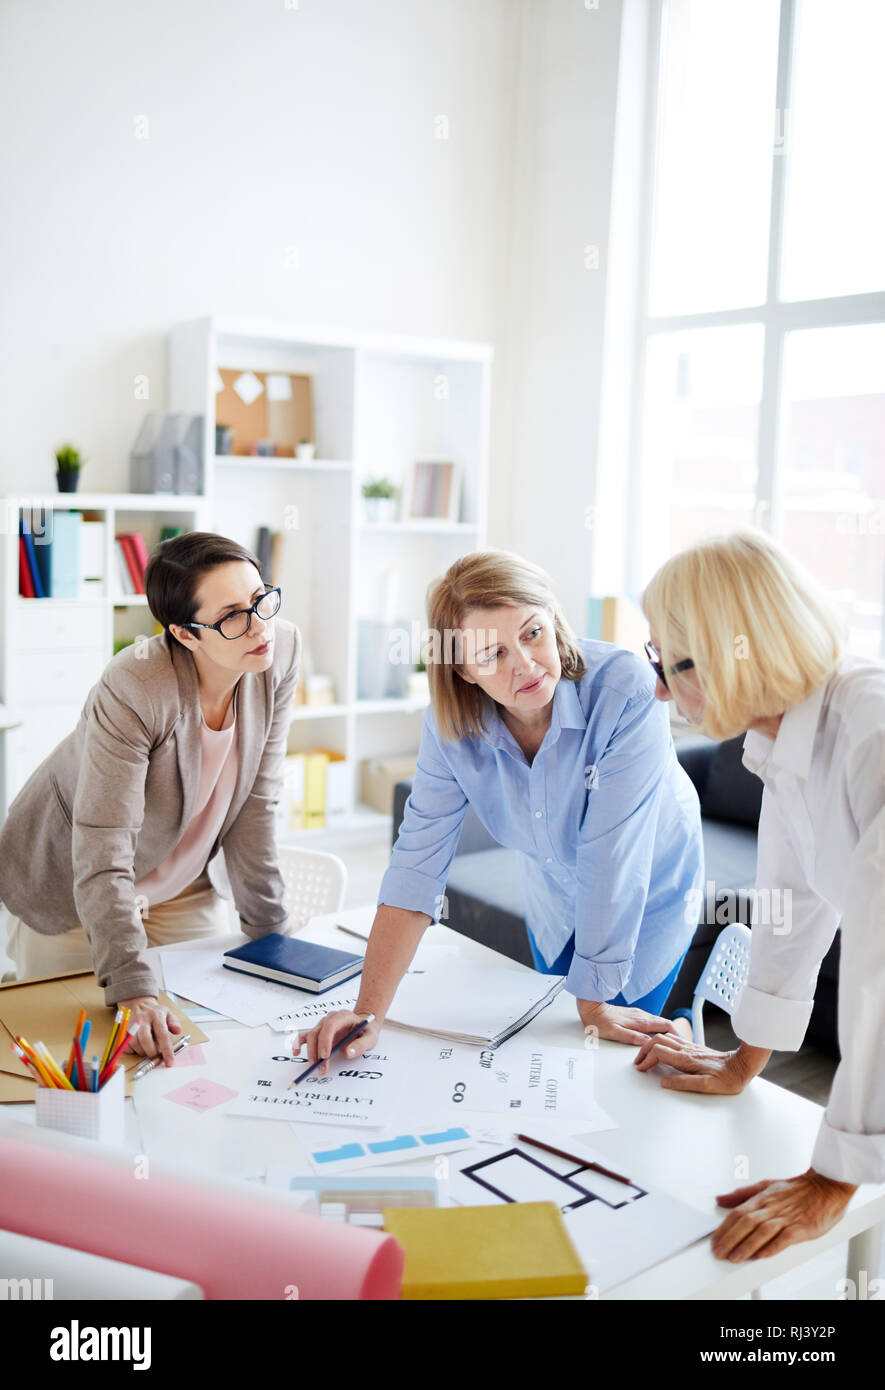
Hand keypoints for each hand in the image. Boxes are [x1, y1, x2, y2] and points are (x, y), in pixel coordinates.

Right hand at [116, 996, 181, 1067]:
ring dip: (143, 1052)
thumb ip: (174, 1022)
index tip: (170, 1062)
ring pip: (135, 1044)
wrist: (138, 1003)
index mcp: (156, 1016)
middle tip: (156, 1055)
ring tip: (148, 1049)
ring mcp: (131, 1026)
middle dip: (152, 1052)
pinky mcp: (123, 1031)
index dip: (167, 1050)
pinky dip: (133, 1050)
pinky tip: (139, 1046)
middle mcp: (143, 1021)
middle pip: (146, 1040)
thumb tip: (178, 1031)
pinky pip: (126, 1046)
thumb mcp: (167, 1013)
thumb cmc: (154, 1012)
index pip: (162, 1035)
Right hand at [292, 1010, 380, 1075]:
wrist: (363, 1026)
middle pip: (318, 1033)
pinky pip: (304, 1036)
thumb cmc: (366, 1031)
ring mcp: (322, 1025)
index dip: (325, 1040)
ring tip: (315, 1067)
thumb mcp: (370, 1038)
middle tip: (321, 1068)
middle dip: (317, 1052)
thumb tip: (349, 1052)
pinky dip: (298, 1043)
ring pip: (310, 1036)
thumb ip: (361, 1045)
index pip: (330, 1025)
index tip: (325, 1056)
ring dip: (311, 1053)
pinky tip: (297, 1052)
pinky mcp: (318, 1032)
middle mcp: (330, 1019)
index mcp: (343, 1017)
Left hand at [577, 998, 681, 1046]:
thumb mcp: (616, 1033)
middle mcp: (642, 1016)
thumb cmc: (601, 1022)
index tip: (683, 1042)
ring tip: (672, 1042)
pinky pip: (652, 1021)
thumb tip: (648, 1043)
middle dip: (675, 1033)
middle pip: (665, 1023)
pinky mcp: (634, 1015)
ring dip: (667, 1031)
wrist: (591, 1008)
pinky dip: (659, 1028)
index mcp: (640, 1021)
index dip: (676, 1033)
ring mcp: (638, 1014)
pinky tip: (657, 1035)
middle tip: (682, 1044)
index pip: (665, 1025)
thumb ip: (633, 1038)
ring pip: (659, 1022)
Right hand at [632, 1034, 769, 1092]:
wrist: (742, 1065)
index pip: (659, 1053)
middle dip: (644, 1050)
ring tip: (645, 1056)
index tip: (641, 1069)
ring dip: (651, 1045)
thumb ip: (684, 1083)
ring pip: (664, 1038)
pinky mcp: (693, 1048)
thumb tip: (664, 1082)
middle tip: (638, 1062)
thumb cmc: (728, 1078)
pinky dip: (660, 1043)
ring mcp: (689, 1047)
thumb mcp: (707, 1086)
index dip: (646, 1060)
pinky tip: (661, 1051)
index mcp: (686, 1059)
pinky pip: (672, 1040)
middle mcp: (686, 1050)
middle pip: (657, 1041)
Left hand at [712, 1169, 856, 1260]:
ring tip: (735, 1257)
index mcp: (762, 1198)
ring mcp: (787, 1217)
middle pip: (746, 1222)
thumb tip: (720, 1199)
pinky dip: (773, 1246)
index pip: (738, 1213)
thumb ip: (742, 1195)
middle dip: (730, 1239)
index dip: (724, 1228)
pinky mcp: (802, 1228)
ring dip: (747, 1245)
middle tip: (719, 1252)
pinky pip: (786, 1238)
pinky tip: (763, 1254)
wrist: (826, 1187)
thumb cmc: (796, 1189)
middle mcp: (772, 1207)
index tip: (714, 1242)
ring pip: (763, 1231)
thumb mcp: (766, 1186)